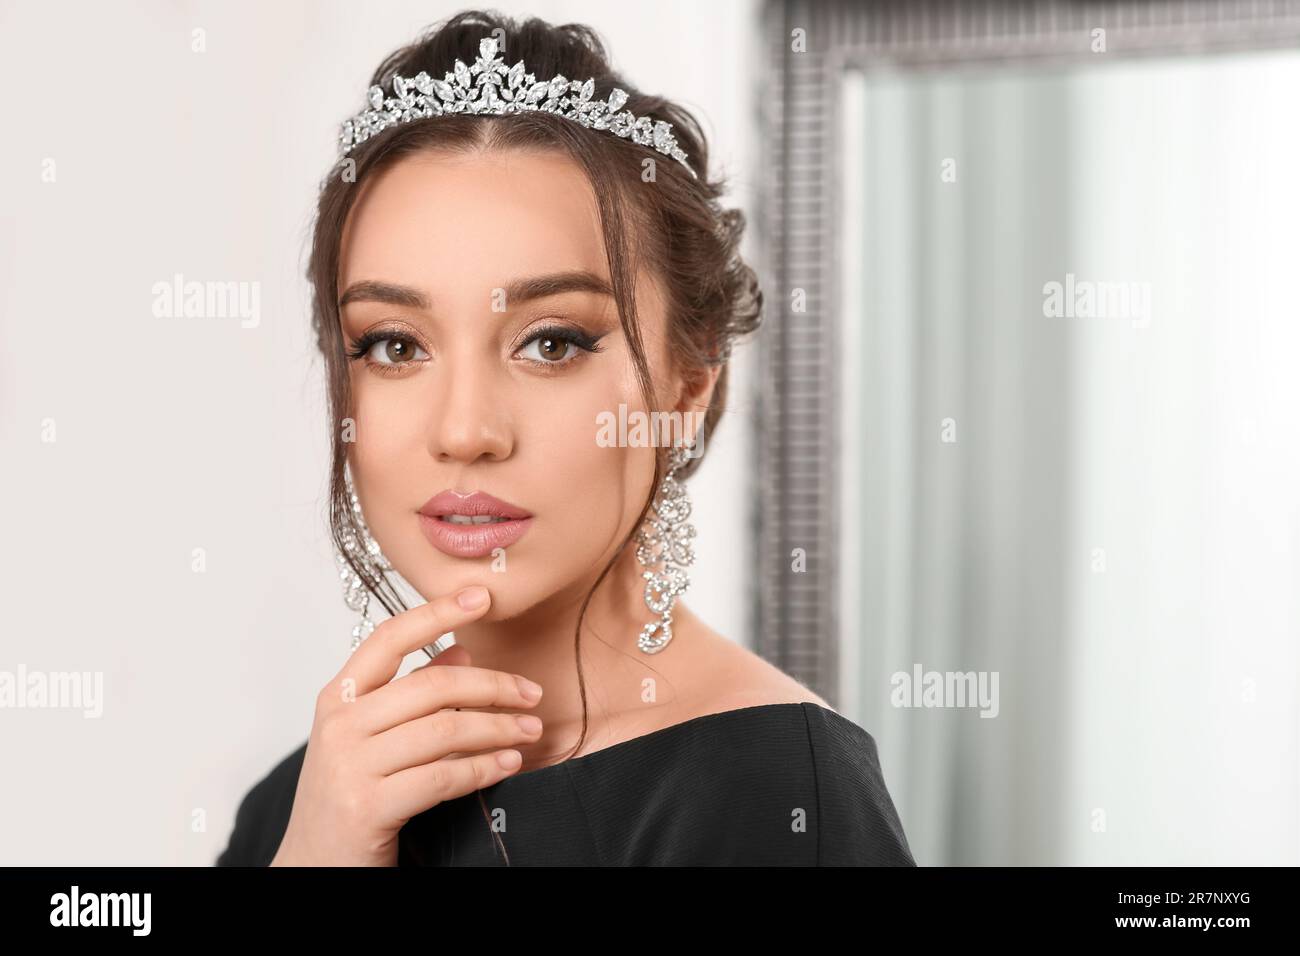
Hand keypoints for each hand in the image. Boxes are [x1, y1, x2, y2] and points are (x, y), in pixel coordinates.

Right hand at [270, 586, 542, 865]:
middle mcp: (341, 724)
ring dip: (499, 729)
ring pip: (445, 731)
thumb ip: (412, 693)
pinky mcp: (367, 807)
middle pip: (432, 686)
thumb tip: (460, 651)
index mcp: (339, 697)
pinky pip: (442, 777)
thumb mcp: (372, 737)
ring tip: (530, 731)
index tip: (482, 595)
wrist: (314, 867)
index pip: (390, 637)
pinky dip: (484, 768)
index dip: (437, 612)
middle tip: (532, 693)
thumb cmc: (349, 797)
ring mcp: (350, 766)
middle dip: (493, 686)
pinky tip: (509, 764)